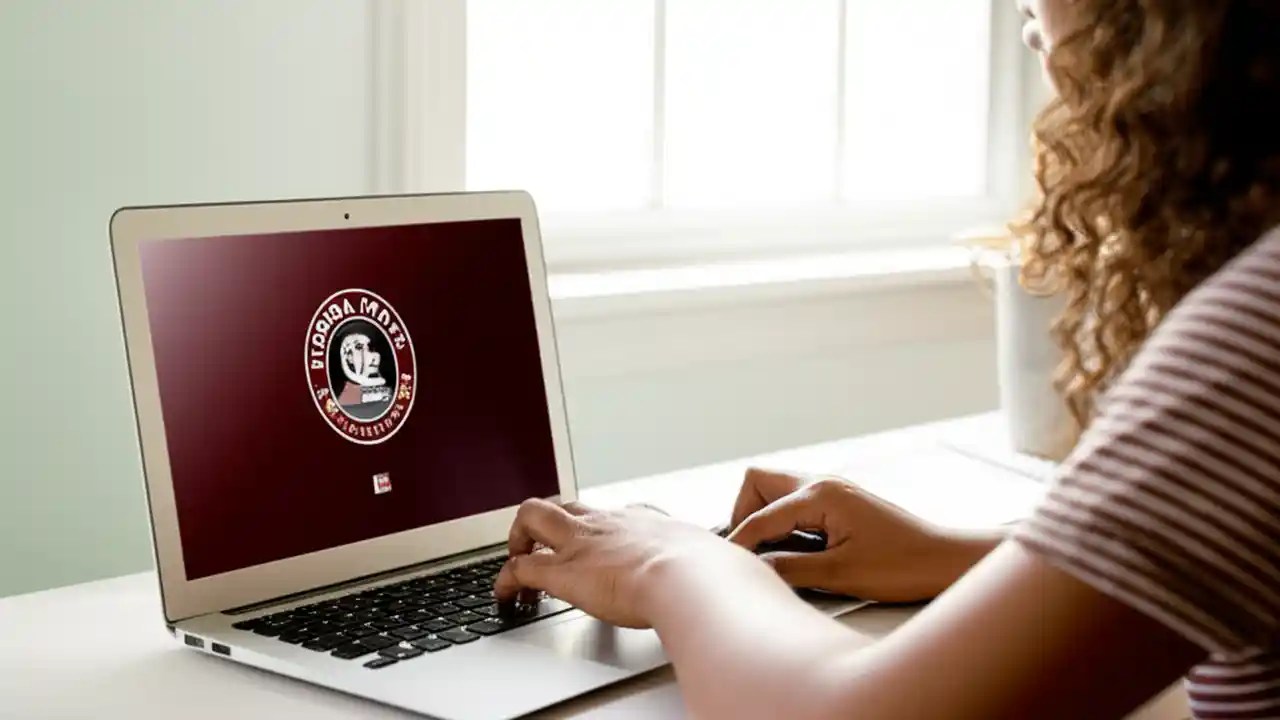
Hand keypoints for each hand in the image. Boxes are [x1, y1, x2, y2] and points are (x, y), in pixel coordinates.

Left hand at [495, 498, 752, 627]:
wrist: (693, 579)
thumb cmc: (712, 575)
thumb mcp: (720, 566)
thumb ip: (724, 575)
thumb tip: (749, 591)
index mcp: (649, 522)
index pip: (620, 512)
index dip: (606, 525)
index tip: (607, 539)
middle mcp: (612, 522)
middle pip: (568, 503)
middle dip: (551, 521)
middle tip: (545, 542)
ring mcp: (583, 542)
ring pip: (533, 516)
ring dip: (520, 537)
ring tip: (518, 559)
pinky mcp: (563, 571)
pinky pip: (520, 568)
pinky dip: (506, 581)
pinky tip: (507, 596)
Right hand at [727, 468, 980, 601]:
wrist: (945, 560)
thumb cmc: (902, 566)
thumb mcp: (840, 574)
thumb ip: (790, 568)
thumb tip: (752, 567)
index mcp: (821, 495)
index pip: (761, 516)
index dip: (740, 544)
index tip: (728, 568)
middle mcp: (823, 483)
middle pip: (758, 482)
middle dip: (743, 514)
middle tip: (747, 550)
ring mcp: (832, 490)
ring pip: (775, 489)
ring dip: (763, 516)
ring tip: (767, 553)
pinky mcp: (839, 502)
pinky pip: (794, 501)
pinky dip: (782, 521)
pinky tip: (791, 550)